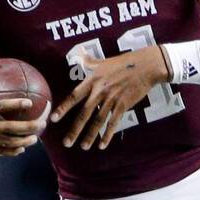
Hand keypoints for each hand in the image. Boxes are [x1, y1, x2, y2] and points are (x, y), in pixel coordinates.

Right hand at [0, 61, 47, 155]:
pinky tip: (20, 148)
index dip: (17, 104)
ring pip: (8, 143)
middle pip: (11, 128)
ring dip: (24, 141)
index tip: (30, 102)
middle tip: (42, 123)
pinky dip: (11, 151)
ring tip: (35, 138)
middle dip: (30, 127)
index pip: (2, 107)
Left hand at [49, 46, 168, 149]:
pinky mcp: (123, 105)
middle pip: (84, 113)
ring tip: (83, 147)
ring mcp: (112, 98)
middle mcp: (100, 91)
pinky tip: (102, 145)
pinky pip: (113, 122)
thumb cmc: (124, 62)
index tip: (53, 119)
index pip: (74, 96)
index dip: (63, 108)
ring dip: (90, 136)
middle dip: (74, 130)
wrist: (146, 65)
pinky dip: (107, 135)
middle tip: (66, 143)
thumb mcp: (103, 61)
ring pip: (98, 121)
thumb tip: (78, 52)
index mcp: (92, 80)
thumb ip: (88, 61)